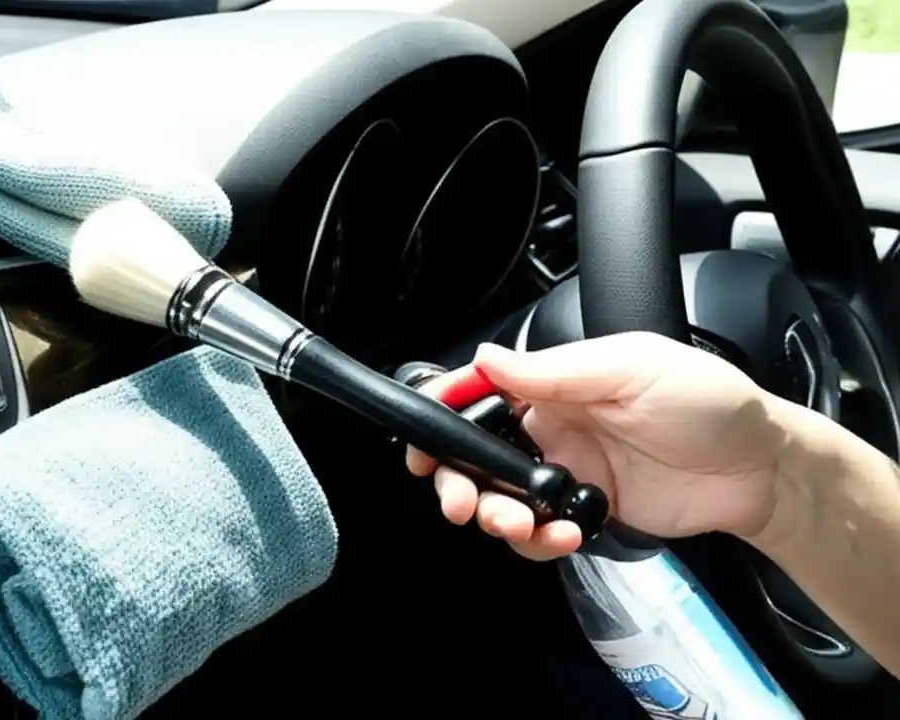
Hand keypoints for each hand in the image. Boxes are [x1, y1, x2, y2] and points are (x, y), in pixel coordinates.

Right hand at [406, 331, 790, 559]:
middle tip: (459, 501)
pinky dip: (537, 542)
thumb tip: (486, 359)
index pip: (482, 392)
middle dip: (456, 479)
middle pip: (477, 454)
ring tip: (517, 524)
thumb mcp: (632, 368)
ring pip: (501, 499)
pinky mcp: (586, 513)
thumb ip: (554, 370)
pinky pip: (540, 534)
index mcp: (557, 383)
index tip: (424, 439)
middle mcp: (554, 427)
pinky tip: (561, 537)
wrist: (761, 471)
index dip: (444, 413)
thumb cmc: (710, 404)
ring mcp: (567, 473)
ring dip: (494, 516)